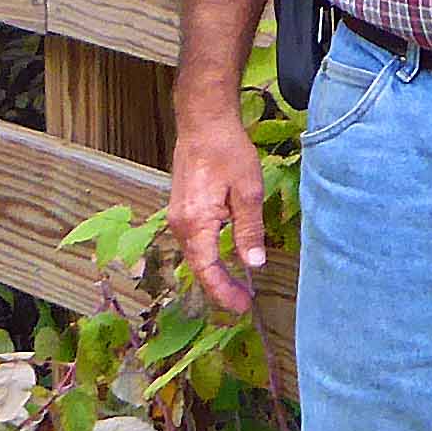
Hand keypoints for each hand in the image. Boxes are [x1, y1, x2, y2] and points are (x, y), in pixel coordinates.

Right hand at [169, 106, 267, 313]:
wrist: (203, 123)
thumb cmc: (227, 152)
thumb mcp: (248, 192)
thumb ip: (249, 231)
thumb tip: (254, 265)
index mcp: (195, 223)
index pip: (207, 270)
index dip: (225, 292)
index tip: (243, 306)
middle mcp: (179, 224)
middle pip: (199, 267)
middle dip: (220, 288)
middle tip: (244, 302)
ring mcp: (177, 217)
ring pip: (195, 255)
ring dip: (214, 273)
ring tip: (237, 287)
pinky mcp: (181, 209)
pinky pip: (194, 241)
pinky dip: (208, 256)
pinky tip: (224, 260)